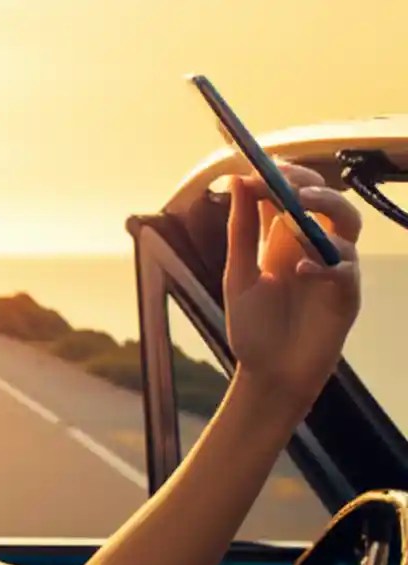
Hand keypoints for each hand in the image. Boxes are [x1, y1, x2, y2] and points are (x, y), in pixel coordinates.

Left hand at [223, 164, 361, 407]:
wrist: (268, 373)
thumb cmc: (252, 327)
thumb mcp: (237, 275)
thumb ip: (240, 231)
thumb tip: (237, 180)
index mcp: (283, 240)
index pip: (291, 194)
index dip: (280, 176)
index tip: (258, 169)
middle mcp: (313, 247)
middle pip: (326, 199)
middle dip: (308, 185)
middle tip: (285, 184)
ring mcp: (333, 268)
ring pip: (348, 223)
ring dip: (325, 212)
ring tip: (296, 215)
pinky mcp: (345, 296)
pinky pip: (345, 270)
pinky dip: (324, 265)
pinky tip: (299, 270)